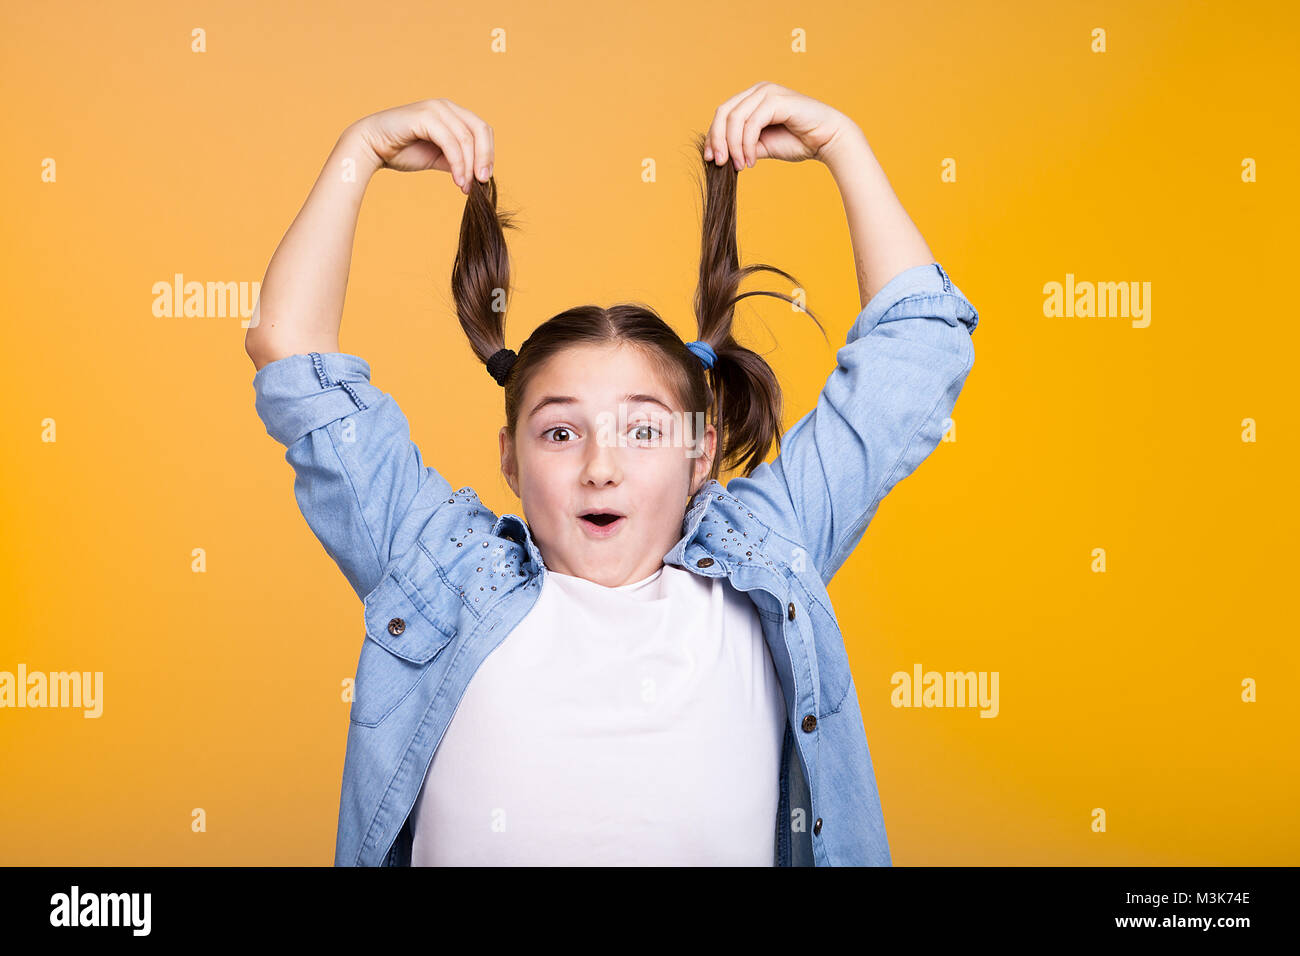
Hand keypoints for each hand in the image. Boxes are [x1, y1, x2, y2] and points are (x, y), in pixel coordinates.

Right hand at [349, 98, 494, 192]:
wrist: (371, 147)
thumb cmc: (402, 151)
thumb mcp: (438, 158)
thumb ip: (457, 160)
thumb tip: (477, 175)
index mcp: (451, 113)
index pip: (482, 130)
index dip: (488, 154)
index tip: (485, 179)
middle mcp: (446, 107)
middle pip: (480, 130)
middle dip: (485, 158)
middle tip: (482, 183)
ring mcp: (435, 109)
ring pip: (466, 139)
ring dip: (469, 167)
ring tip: (464, 187)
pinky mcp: (425, 117)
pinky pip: (450, 142)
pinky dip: (458, 163)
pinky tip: (457, 181)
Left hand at [703, 82, 856, 168]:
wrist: (827, 140)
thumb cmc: (798, 141)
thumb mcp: (762, 145)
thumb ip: (742, 145)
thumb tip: (720, 155)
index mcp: (753, 98)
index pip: (723, 114)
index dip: (712, 136)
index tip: (711, 160)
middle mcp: (758, 91)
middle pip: (723, 113)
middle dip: (717, 140)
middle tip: (720, 164)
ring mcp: (767, 92)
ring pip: (735, 119)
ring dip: (733, 146)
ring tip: (741, 166)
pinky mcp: (777, 100)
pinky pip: (751, 123)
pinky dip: (747, 144)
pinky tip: (752, 161)